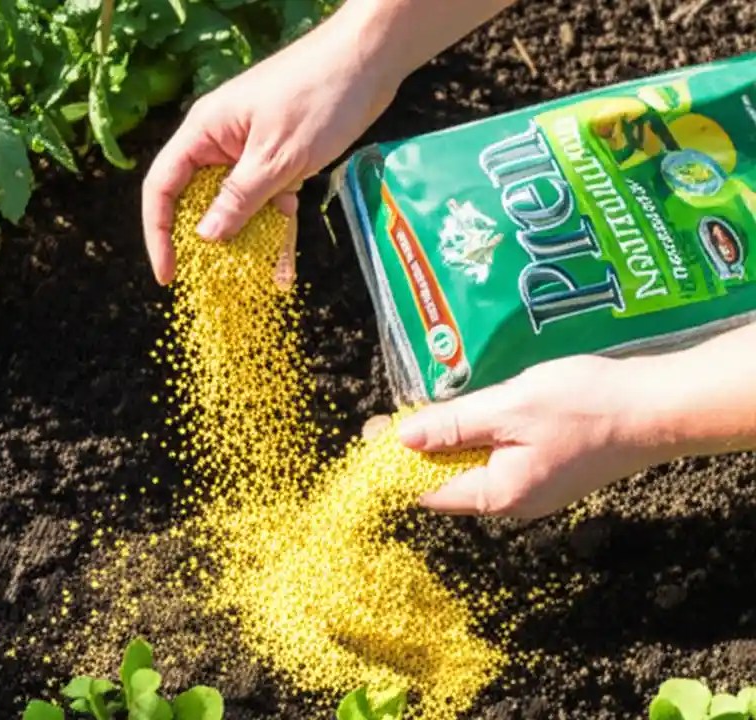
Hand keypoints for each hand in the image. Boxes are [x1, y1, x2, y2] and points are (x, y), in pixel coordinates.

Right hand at [140, 8, 401, 286]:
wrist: (371, 60)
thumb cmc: (319, 95)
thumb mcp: (277, 156)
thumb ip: (239, 198)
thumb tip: (204, 237)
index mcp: (204, 132)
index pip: (163, 187)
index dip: (158, 232)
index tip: (168, 273)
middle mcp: (220, 143)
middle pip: (196, 201)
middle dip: (204, 244)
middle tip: (209, 284)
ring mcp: (250, 152)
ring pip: (237, 207)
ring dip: (245, 243)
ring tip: (253, 283)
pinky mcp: (280, 159)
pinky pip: (268, 202)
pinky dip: (276, 229)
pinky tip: (285, 268)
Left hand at [392, 356, 673, 518]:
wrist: (659, 407)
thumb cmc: (584, 406)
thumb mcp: (508, 408)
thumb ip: (453, 425)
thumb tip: (402, 440)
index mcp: (499, 494)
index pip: (428, 490)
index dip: (394, 464)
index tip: (371, 434)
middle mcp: (515, 500)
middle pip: (449, 479)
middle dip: (418, 449)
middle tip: (387, 417)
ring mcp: (535, 486)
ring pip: (475, 465)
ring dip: (448, 440)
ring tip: (418, 411)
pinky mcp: (551, 468)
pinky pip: (500, 456)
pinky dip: (478, 436)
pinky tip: (468, 413)